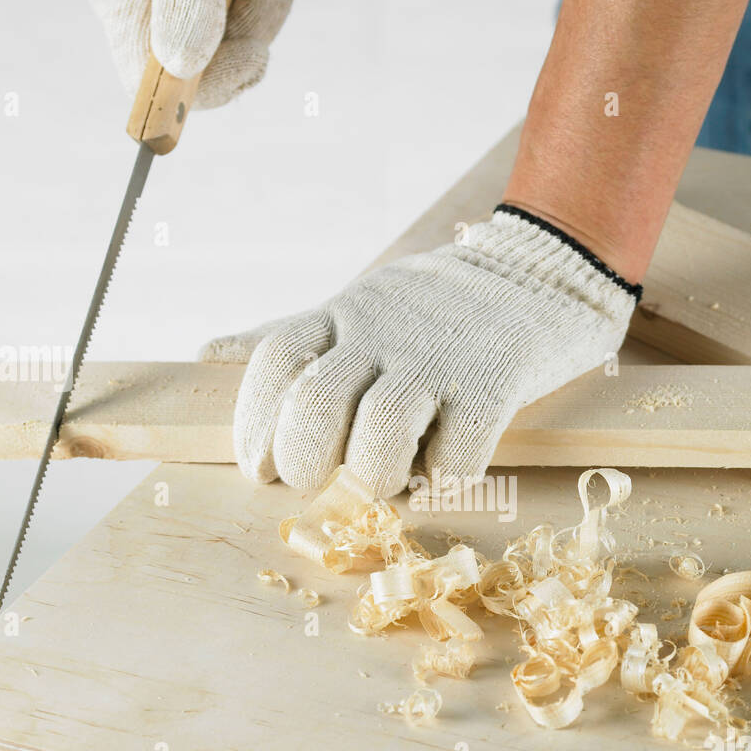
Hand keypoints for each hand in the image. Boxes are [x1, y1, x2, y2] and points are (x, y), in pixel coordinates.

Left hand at [201, 208, 640, 495]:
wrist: (544, 269)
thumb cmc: (439, 306)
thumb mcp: (356, 308)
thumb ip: (288, 337)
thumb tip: (206, 352)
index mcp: (344, 316)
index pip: (274, 361)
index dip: (254, 422)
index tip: (258, 468)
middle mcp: (383, 334)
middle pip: (316, 403)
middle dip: (304, 460)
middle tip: (320, 481)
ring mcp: (440, 358)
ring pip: (380, 433)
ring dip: (376, 476)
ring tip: (390, 479)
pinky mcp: (496, 382)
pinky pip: (458, 454)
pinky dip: (447, 477)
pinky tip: (450, 465)